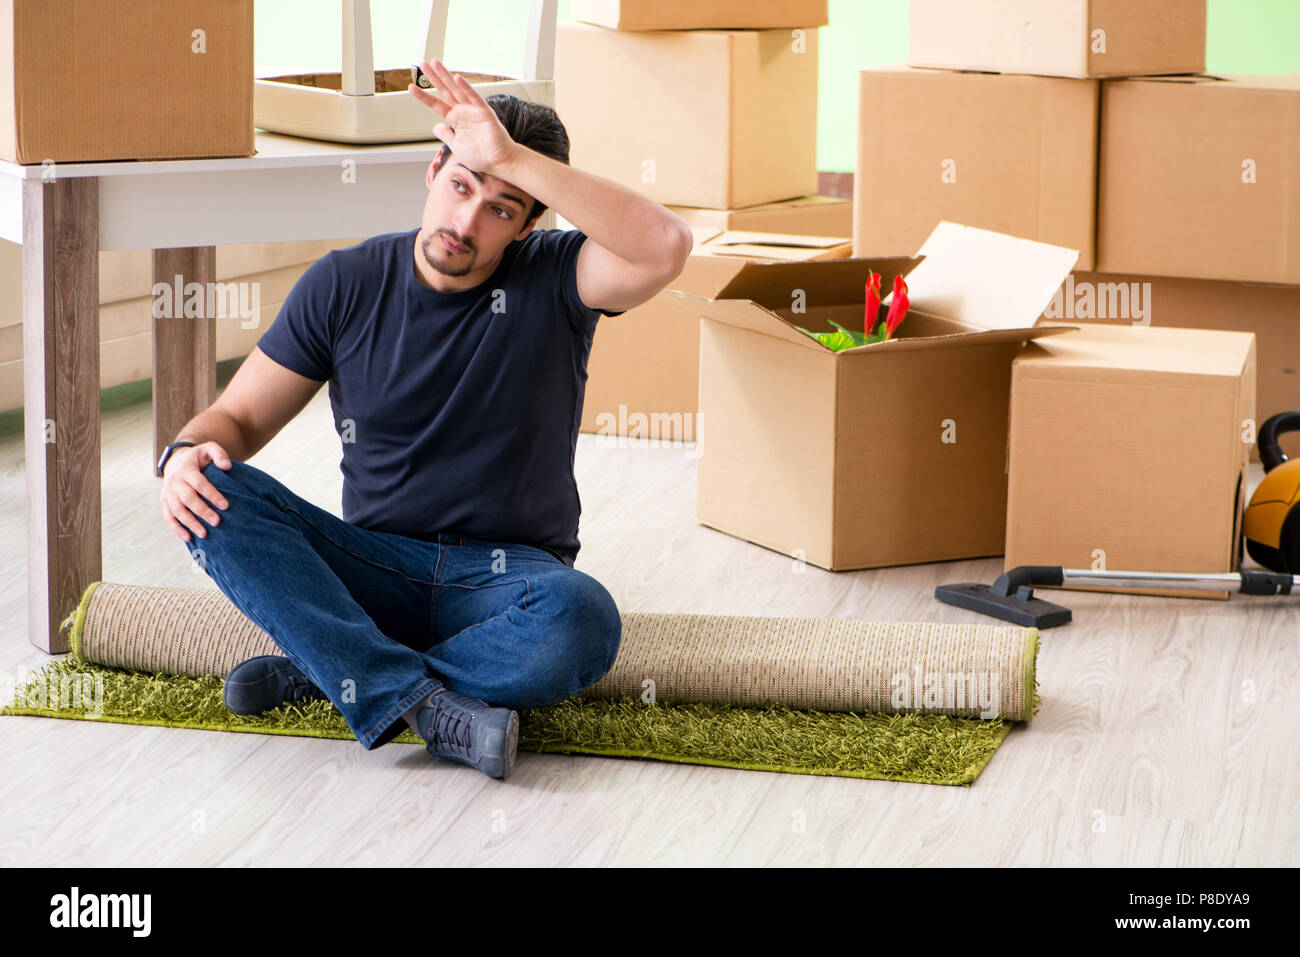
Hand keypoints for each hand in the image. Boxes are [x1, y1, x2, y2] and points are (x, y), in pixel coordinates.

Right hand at [160, 442, 232, 542]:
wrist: (176, 460)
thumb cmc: (198, 457)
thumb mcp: (208, 449)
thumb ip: (219, 454)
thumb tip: (227, 467)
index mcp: (186, 469)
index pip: (199, 483)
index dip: (212, 495)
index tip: (225, 505)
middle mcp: (174, 481)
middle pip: (188, 498)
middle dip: (202, 511)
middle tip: (217, 522)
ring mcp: (168, 493)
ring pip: (177, 510)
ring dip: (190, 523)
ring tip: (204, 534)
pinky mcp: (164, 502)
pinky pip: (168, 517)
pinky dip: (176, 528)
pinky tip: (188, 538)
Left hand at [408, 58, 518, 175]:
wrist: (499, 162)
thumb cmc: (481, 156)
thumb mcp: (456, 146)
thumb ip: (446, 135)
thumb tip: (436, 127)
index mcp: (457, 120)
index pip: (437, 104)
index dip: (424, 96)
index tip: (412, 88)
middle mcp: (464, 112)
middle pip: (445, 91)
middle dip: (434, 78)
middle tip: (423, 64)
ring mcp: (474, 110)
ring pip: (457, 90)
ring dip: (446, 76)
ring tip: (435, 64)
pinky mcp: (485, 113)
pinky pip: (474, 98)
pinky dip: (466, 88)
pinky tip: (457, 78)